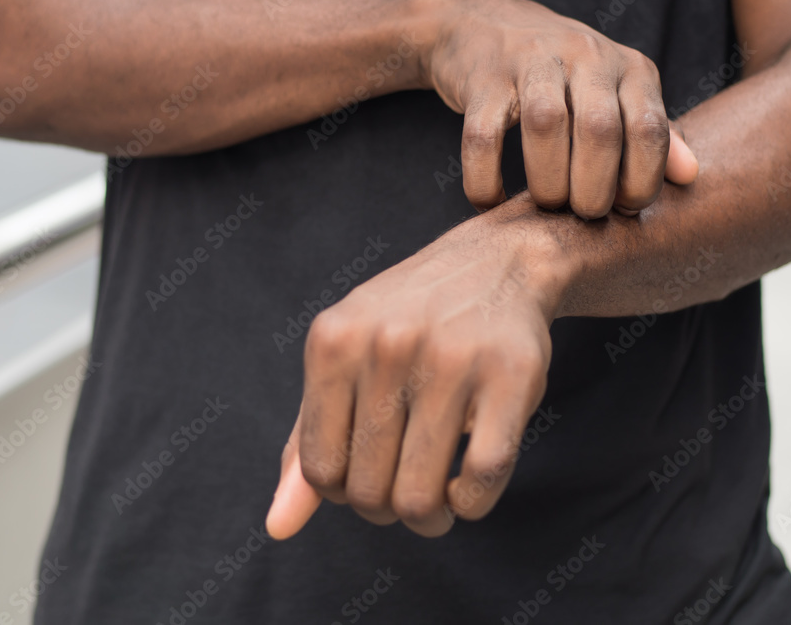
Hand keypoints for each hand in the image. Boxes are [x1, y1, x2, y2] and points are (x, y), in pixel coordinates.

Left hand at [266, 201, 571, 537]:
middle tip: (407, 493)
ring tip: (438, 503)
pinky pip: (482, 478)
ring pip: (420, 496)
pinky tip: (468, 486)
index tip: (368, 480)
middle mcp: (387, 345)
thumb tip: (278, 528)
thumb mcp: (345, 360)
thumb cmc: (410, 321)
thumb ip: (307, 439)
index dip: (344, 495)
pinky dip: (472, 503)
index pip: (320, 470)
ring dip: (429, 519)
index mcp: (334, 341)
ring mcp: (451, 359)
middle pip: (368, 491)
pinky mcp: (511, 375)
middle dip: (387, 511)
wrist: (497, 262)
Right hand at [418, 0, 697, 217]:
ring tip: (545, 208)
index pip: (649, 128)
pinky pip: (482, 136)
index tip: (623, 210)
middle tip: (582, 215)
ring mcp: (530, 62)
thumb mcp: (617, 95)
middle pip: (599, 129)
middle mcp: (585, 55)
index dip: (641, 181)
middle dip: (593, 189)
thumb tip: (690, 176)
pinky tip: (490, 203)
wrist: (486, 25)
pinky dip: (485, 179)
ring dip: (547, 182)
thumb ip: (652, 132)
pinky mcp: (482, 78)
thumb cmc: (564, 77)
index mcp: (628, 67)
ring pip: (545, 125)